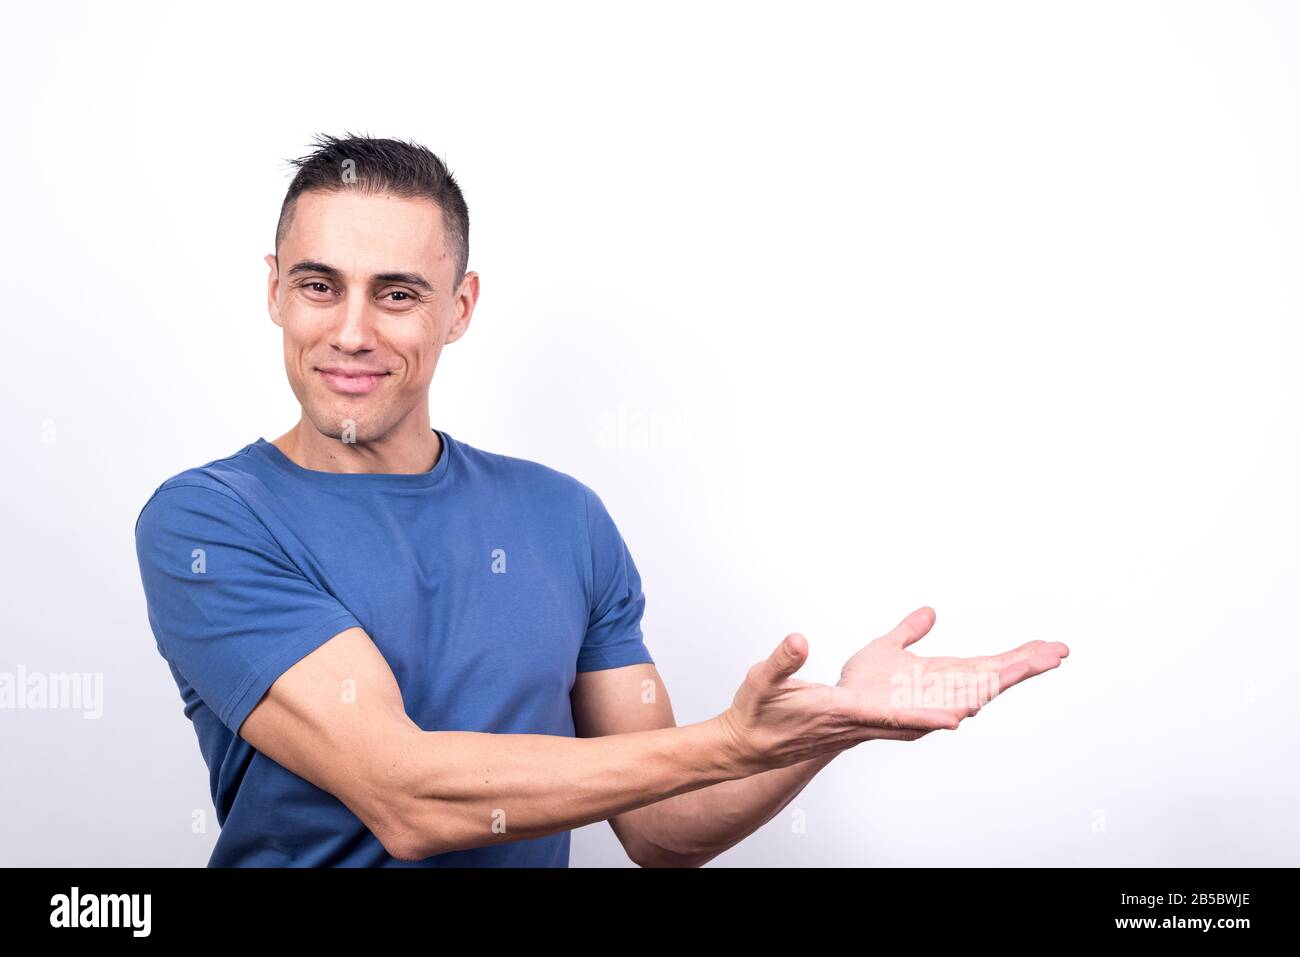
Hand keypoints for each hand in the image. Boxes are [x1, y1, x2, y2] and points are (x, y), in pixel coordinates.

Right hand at [717, 627, 984, 775]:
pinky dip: (931, 711)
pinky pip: (904, 720)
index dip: (920, 716)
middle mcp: (857, 725)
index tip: (953, 717)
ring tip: (992, 688)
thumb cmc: (755, 715)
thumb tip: (798, 640)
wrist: (749, 746)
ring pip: (914, 720)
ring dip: (951, 708)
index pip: (885, 716)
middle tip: (997, 689)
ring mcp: (861, 727)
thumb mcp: (761, 682)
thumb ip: (781, 661)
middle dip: (955, 707)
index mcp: (837, 714)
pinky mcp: (859, 724)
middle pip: (914, 720)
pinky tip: (949, 706)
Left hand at [837, 606, 1068, 729]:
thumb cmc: (862, 684)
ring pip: (967, 698)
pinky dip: (939, 719)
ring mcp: (925, 709)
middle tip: (1058, 653)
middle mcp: (942, 693)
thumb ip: (909, 632)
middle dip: (1024, 667)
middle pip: (990, 679)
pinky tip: (959, 716)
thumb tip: (929, 612)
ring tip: (1023, 669)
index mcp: (943, 675)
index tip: (1051, 646)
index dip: (1020, 657)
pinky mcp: (898, 720)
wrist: (830, 707)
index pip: (989, 664)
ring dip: (994, 685)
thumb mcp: (888, 647)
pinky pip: (922, 721)